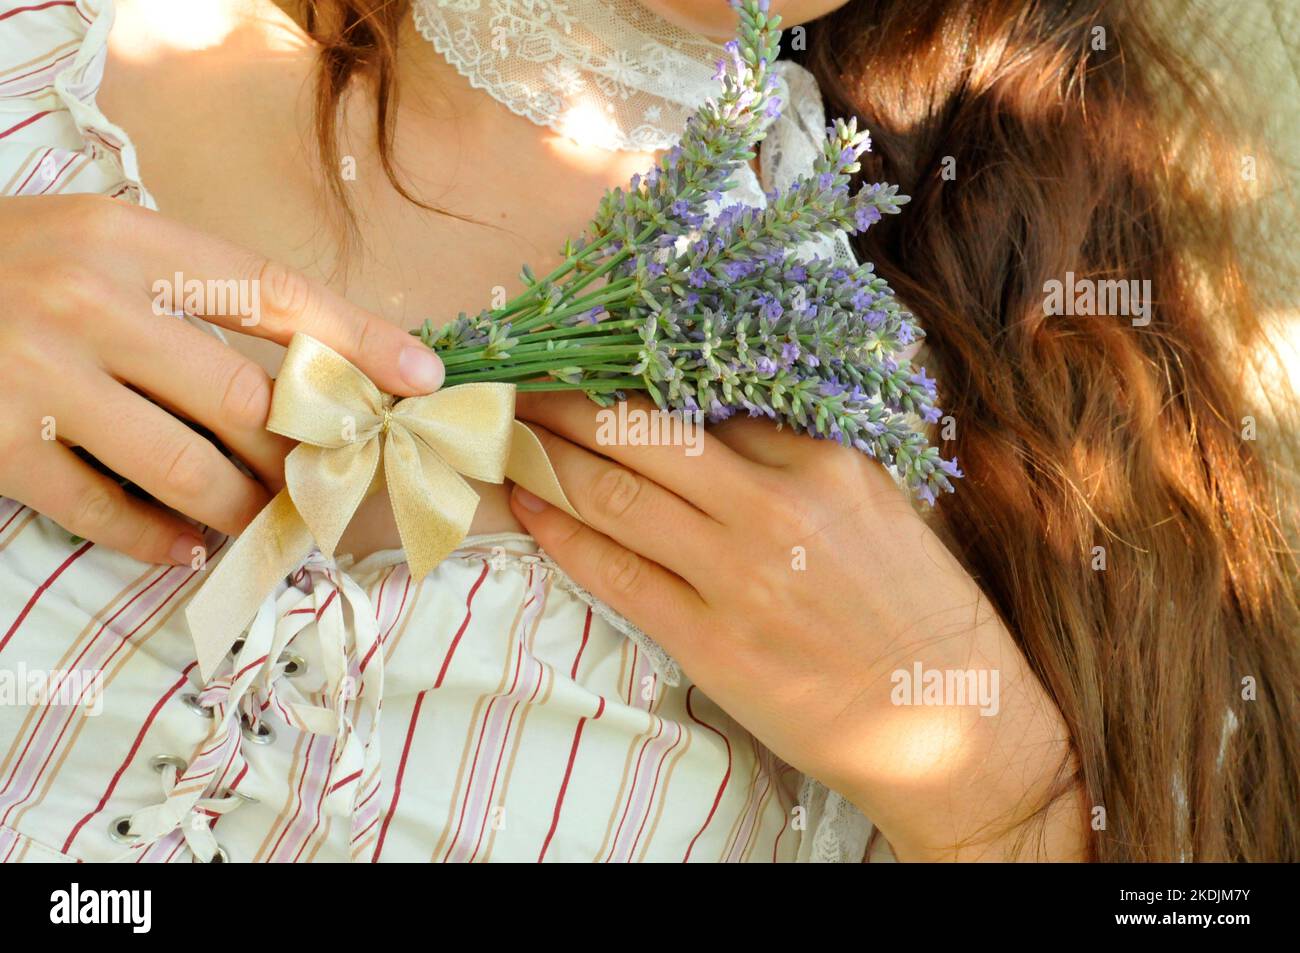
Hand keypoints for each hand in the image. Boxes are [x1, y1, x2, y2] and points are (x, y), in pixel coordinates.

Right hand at [0, 195, 443, 564]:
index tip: (423, 378)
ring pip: (186, 467)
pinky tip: (189, 547)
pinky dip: (159, 539)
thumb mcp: (101, 244)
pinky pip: (105, 512)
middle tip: (336, 482)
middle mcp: (89, 300)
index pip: (274, 293)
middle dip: (303, 452)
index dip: (358, 340)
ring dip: (243, 506)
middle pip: (243, 397)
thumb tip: (313, 361)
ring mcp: (38, 377)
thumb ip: (192, 294)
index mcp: (129, 239)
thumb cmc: (11, 264)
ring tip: (267, 521)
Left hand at [510, 391, 1083, 859]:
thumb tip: (708, 416)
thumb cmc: (913, 606)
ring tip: (505, 431)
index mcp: (822, 460)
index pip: (703, 396)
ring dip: (546, 457)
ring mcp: (738, 576)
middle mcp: (774, 506)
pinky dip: (561, 532)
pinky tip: (529, 504)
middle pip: (642, 433)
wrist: (949, 722)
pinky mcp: (711, 642)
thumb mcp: (875, 502)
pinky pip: (615, 574)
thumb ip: (797, 455)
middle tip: (518, 377)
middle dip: (566, 400)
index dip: (631, 372)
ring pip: (614, 496)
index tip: (584, 353)